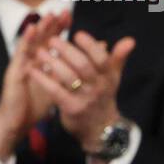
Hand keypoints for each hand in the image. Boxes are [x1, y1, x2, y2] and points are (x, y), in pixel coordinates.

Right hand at [0, 11, 69, 160]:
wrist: (16, 123)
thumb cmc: (35, 105)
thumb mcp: (58, 86)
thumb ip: (71, 72)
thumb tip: (91, 58)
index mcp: (40, 63)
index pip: (50, 42)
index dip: (59, 28)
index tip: (70, 16)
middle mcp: (30, 61)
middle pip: (41, 38)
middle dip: (51, 24)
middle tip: (63, 11)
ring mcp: (21, 65)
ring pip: (31, 42)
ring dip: (40, 27)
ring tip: (49, 15)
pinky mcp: (14, 73)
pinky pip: (20, 54)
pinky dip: (26, 40)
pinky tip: (31, 29)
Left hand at [28, 29, 135, 152]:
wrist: (99, 128)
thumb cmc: (102, 97)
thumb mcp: (113, 78)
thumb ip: (118, 58)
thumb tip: (130, 40)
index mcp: (109, 77)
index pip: (102, 58)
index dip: (90, 45)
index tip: (77, 34)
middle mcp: (99, 87)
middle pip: (83, 65)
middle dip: (67, 51)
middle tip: (52, 40)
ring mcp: (85, 99)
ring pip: (68, 77)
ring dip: (52, 62)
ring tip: (39, 51)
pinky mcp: (71, 109)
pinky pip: (56, 91)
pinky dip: (43, 79)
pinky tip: (33, 70)